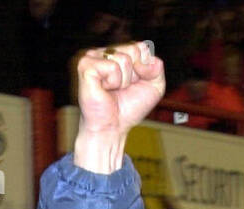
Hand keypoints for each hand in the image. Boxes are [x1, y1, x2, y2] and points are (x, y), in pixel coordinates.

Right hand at [73, 41, 166, 173]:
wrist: (114, 127)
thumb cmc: (129, 108)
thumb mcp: (154, 88)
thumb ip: (157, 69)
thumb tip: (149, 58)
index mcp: (118, 53)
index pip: (141, 47)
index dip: (144, 69)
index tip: (135, 83)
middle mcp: (105, 52)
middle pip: (133, 50)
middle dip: (134, 75)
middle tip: (122, 88)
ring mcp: (93, 56)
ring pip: (123, 59)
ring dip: (124, 81)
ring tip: (113, 89)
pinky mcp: (86, 65)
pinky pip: (111, 67)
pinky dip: (113, 82)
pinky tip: (104, 89)